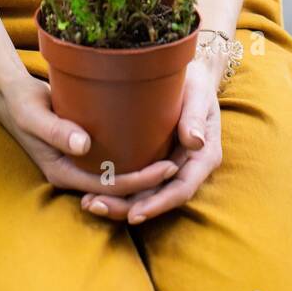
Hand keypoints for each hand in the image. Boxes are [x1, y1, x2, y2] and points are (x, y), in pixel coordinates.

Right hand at [0, 73, 180, 197]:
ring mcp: (78, 166)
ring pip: (116, 181)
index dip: (139, 181)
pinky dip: (132, 161)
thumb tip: (84, 145)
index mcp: (62, 172)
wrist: (12, 95)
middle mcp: (73, 174)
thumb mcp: (34, 114)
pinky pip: (111, 165)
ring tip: (173, 160)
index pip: (109, 186)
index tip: (166, 166)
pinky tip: (152, 148)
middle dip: (148, 183)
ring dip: (143, 176)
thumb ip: (56, 130)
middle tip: (179, 165)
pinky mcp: (83, 154)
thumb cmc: (23, 103)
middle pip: (117, 189)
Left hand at [79, 55, 223, 224]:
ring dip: (118, 202)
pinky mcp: (153, 160)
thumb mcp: (198, 93)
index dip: (158, 204)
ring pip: (145, 193)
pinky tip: (91, 188)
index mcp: (203, 157)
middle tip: (96, 206)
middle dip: (128, 207)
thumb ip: (195, 115)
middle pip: (158, 197)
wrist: (189, 76)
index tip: (134, 214)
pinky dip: (117, 186)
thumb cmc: (195, 83)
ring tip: (88, 203)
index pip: (181, 189)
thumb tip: (195, 141)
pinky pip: (137, 179)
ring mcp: (169, 166)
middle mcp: (186, 168)